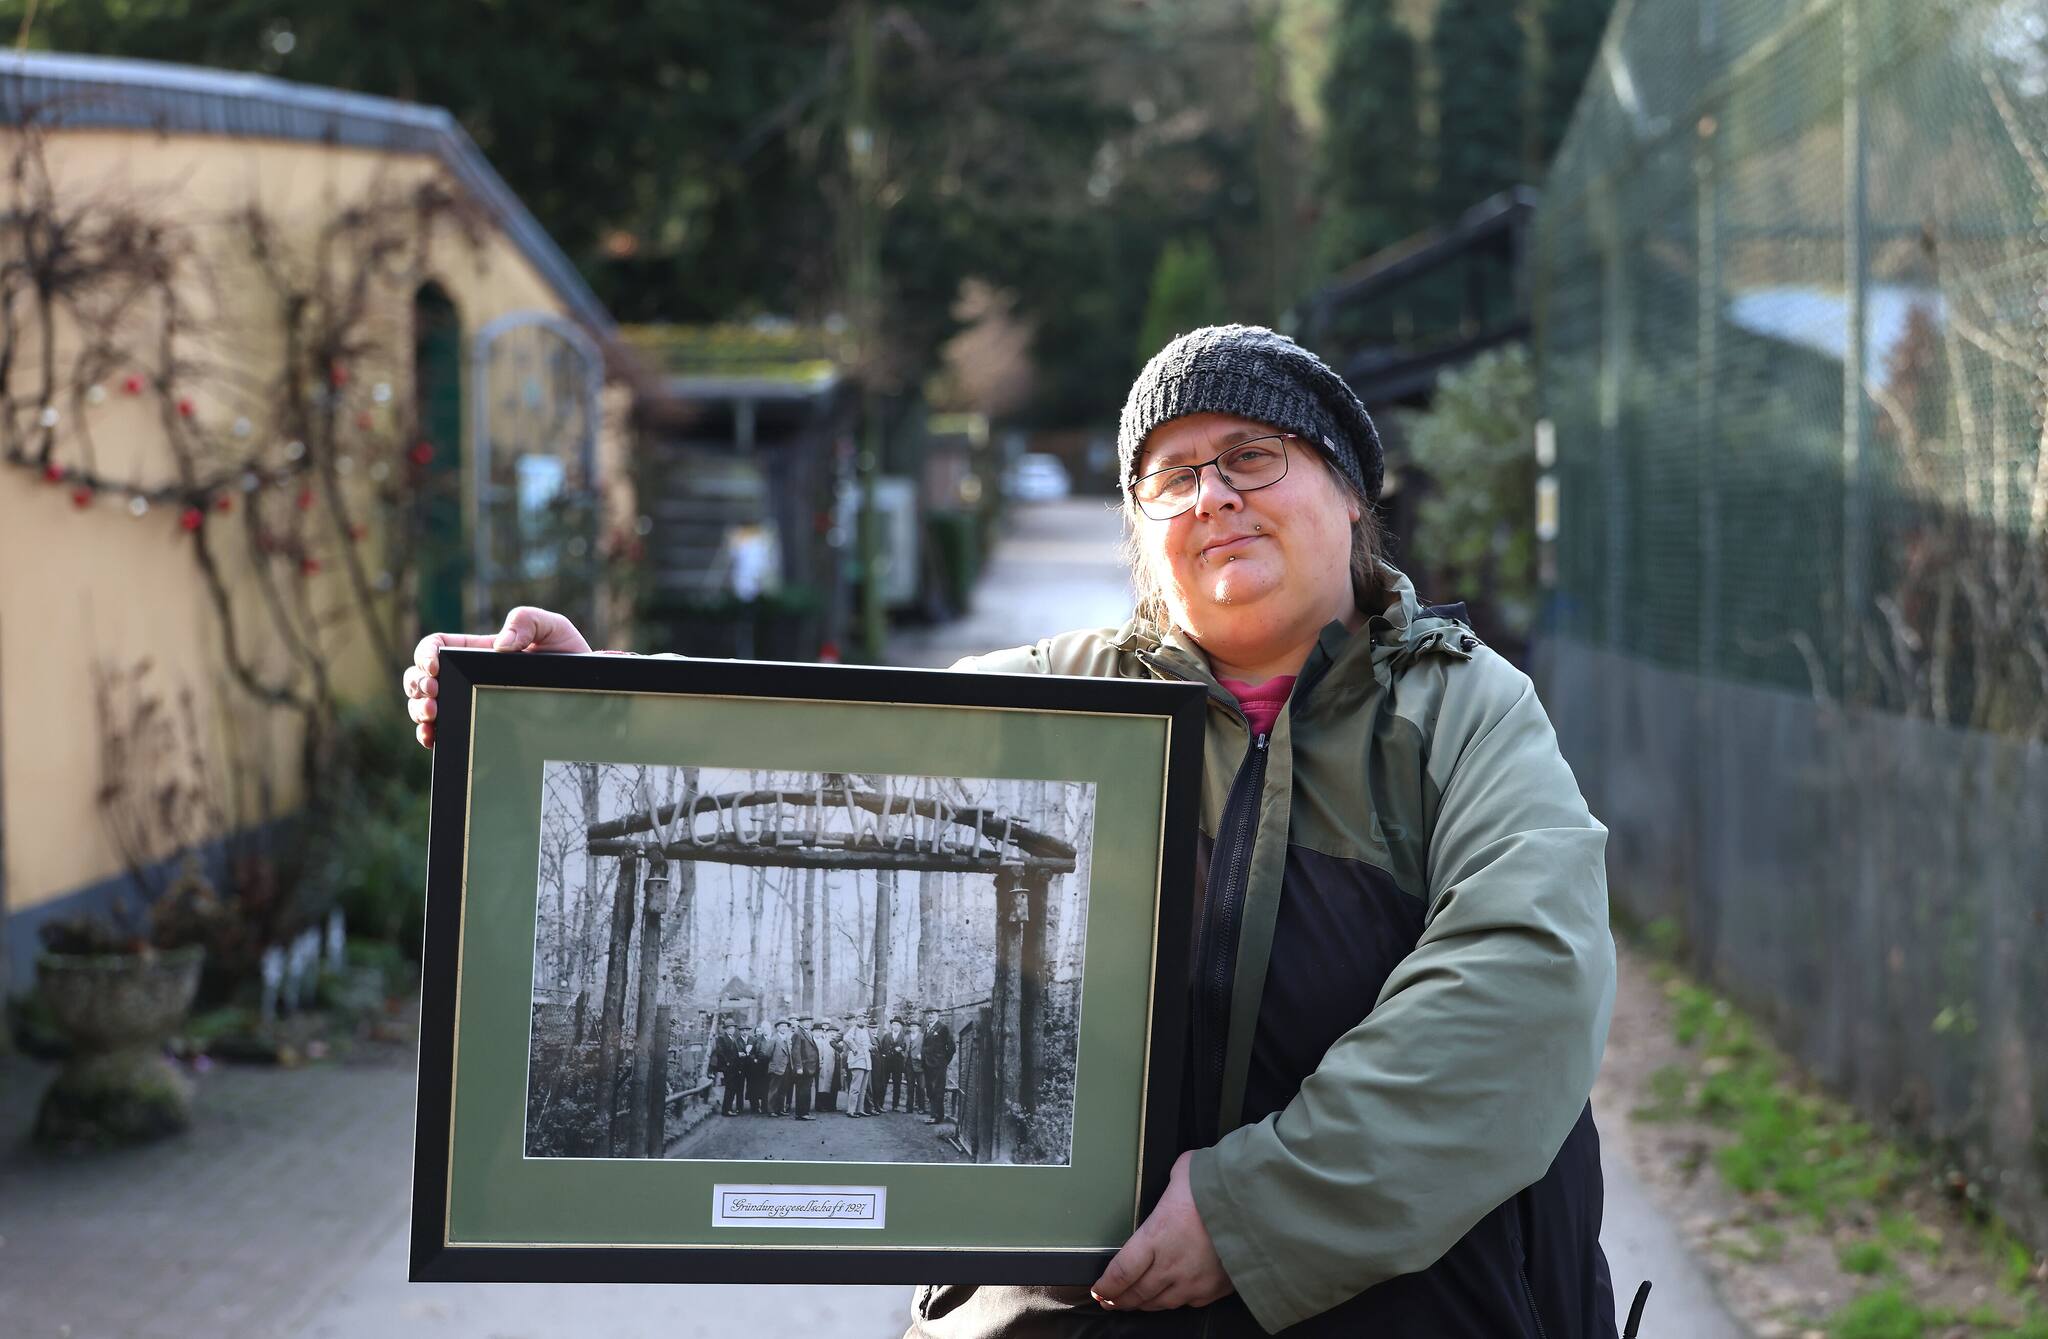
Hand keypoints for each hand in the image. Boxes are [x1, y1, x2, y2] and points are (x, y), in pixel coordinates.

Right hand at [403, 606, 591, 747]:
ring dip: (417, 710)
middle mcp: (466, 678)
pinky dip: (430, 734)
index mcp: (476, 651)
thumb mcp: (553, 628)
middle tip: (432, 694)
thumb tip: (501, 645)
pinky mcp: (477, 725)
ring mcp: (469, 703)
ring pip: (425, 705)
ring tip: (431, 715)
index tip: (435, 667)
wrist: (586, 691)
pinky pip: (444, 732)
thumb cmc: (568, 656)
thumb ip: (527, 620)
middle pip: (421, 677)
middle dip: (416, 685)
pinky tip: (433, 737)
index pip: (436, 646)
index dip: (425, 654)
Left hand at [1091, 1151, 1231, 1311]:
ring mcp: (1194, 1281)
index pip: (1121, 1271)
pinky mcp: (1216, 1289)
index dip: (1106, 1285)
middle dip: (1120, 1299)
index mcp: (1157, 1235)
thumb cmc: (1222, 1185)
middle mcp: (1171, 1265)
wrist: (1261, 1207)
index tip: (1099, 1289)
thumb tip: (1180, 1175)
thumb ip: (1174, 1180)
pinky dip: (1177, 1300)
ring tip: (1136, 1301)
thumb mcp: (1186, 1171)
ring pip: (1161, 1302)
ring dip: (1145, 1303)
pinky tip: (1173, 1295)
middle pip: (1137, 1293)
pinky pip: (1190, 1302)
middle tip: (1111, 1300)